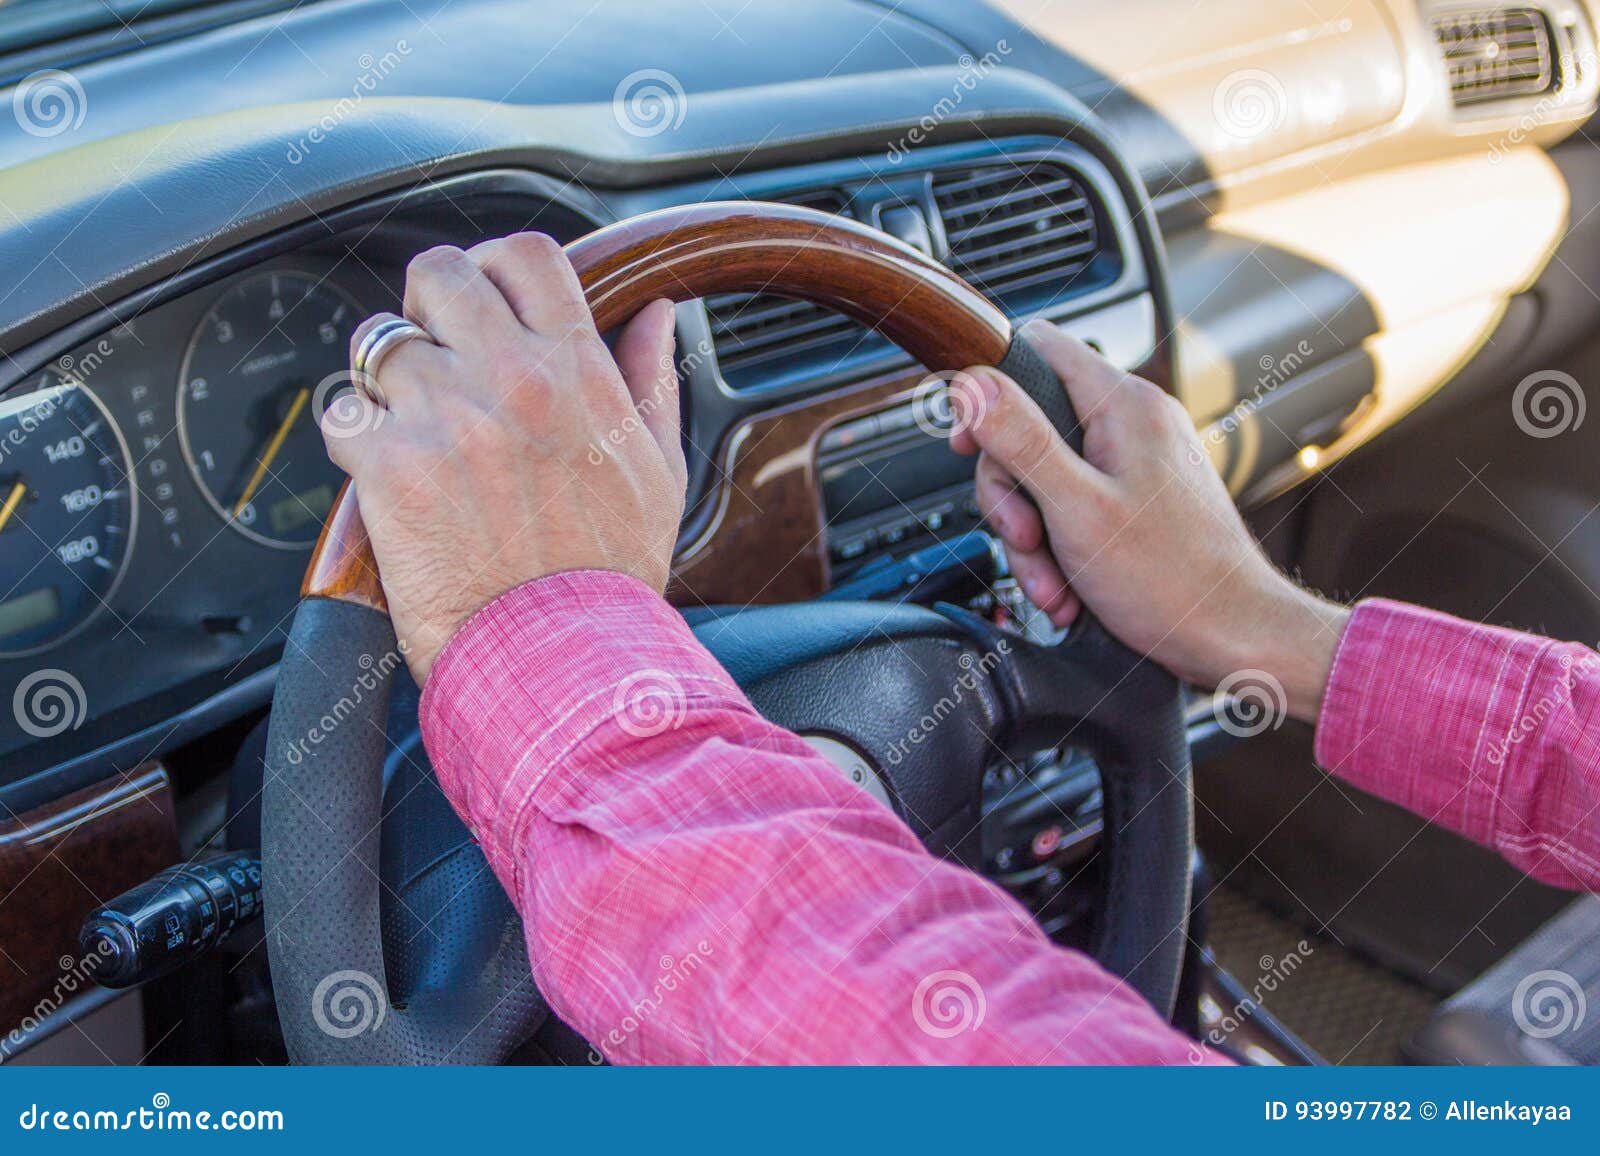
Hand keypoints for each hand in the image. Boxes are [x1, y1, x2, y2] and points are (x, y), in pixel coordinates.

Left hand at [322, 234, 685, 683]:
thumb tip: (656, 315)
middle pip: (438, 274)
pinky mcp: (388, 469)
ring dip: (387, 375)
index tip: (489, 296)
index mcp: (576, 371)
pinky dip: (353, 434)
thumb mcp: (658, 470)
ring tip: (409, 420)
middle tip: (435, 347)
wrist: (560, 659)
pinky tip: (381, 467)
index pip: (525, 255)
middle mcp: (508, 379)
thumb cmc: (612, 575)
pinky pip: (342, 412)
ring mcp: (444, 419)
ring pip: (378, 341)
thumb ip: (649, 380)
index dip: (495, 265)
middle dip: (428, 303)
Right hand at [949, 320, 1348, 721]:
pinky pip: (1073, 507)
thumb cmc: (1175, 582)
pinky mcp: (1136, 499)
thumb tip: (973, 384)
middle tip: (1026, 539)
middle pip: (1029, 428)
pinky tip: (1070, 589)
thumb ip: (1020, 440)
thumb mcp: (1075, 508)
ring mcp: (1136, 462)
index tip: (969, 444)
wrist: (1234, 638)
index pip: (1034, 348)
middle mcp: (1133, 423)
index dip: (988, 391)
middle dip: (1013, 495)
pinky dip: (1061, 550)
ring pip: (1046, 477)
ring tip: (1054, 584)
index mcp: (1124, 405)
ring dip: (1035, 538)